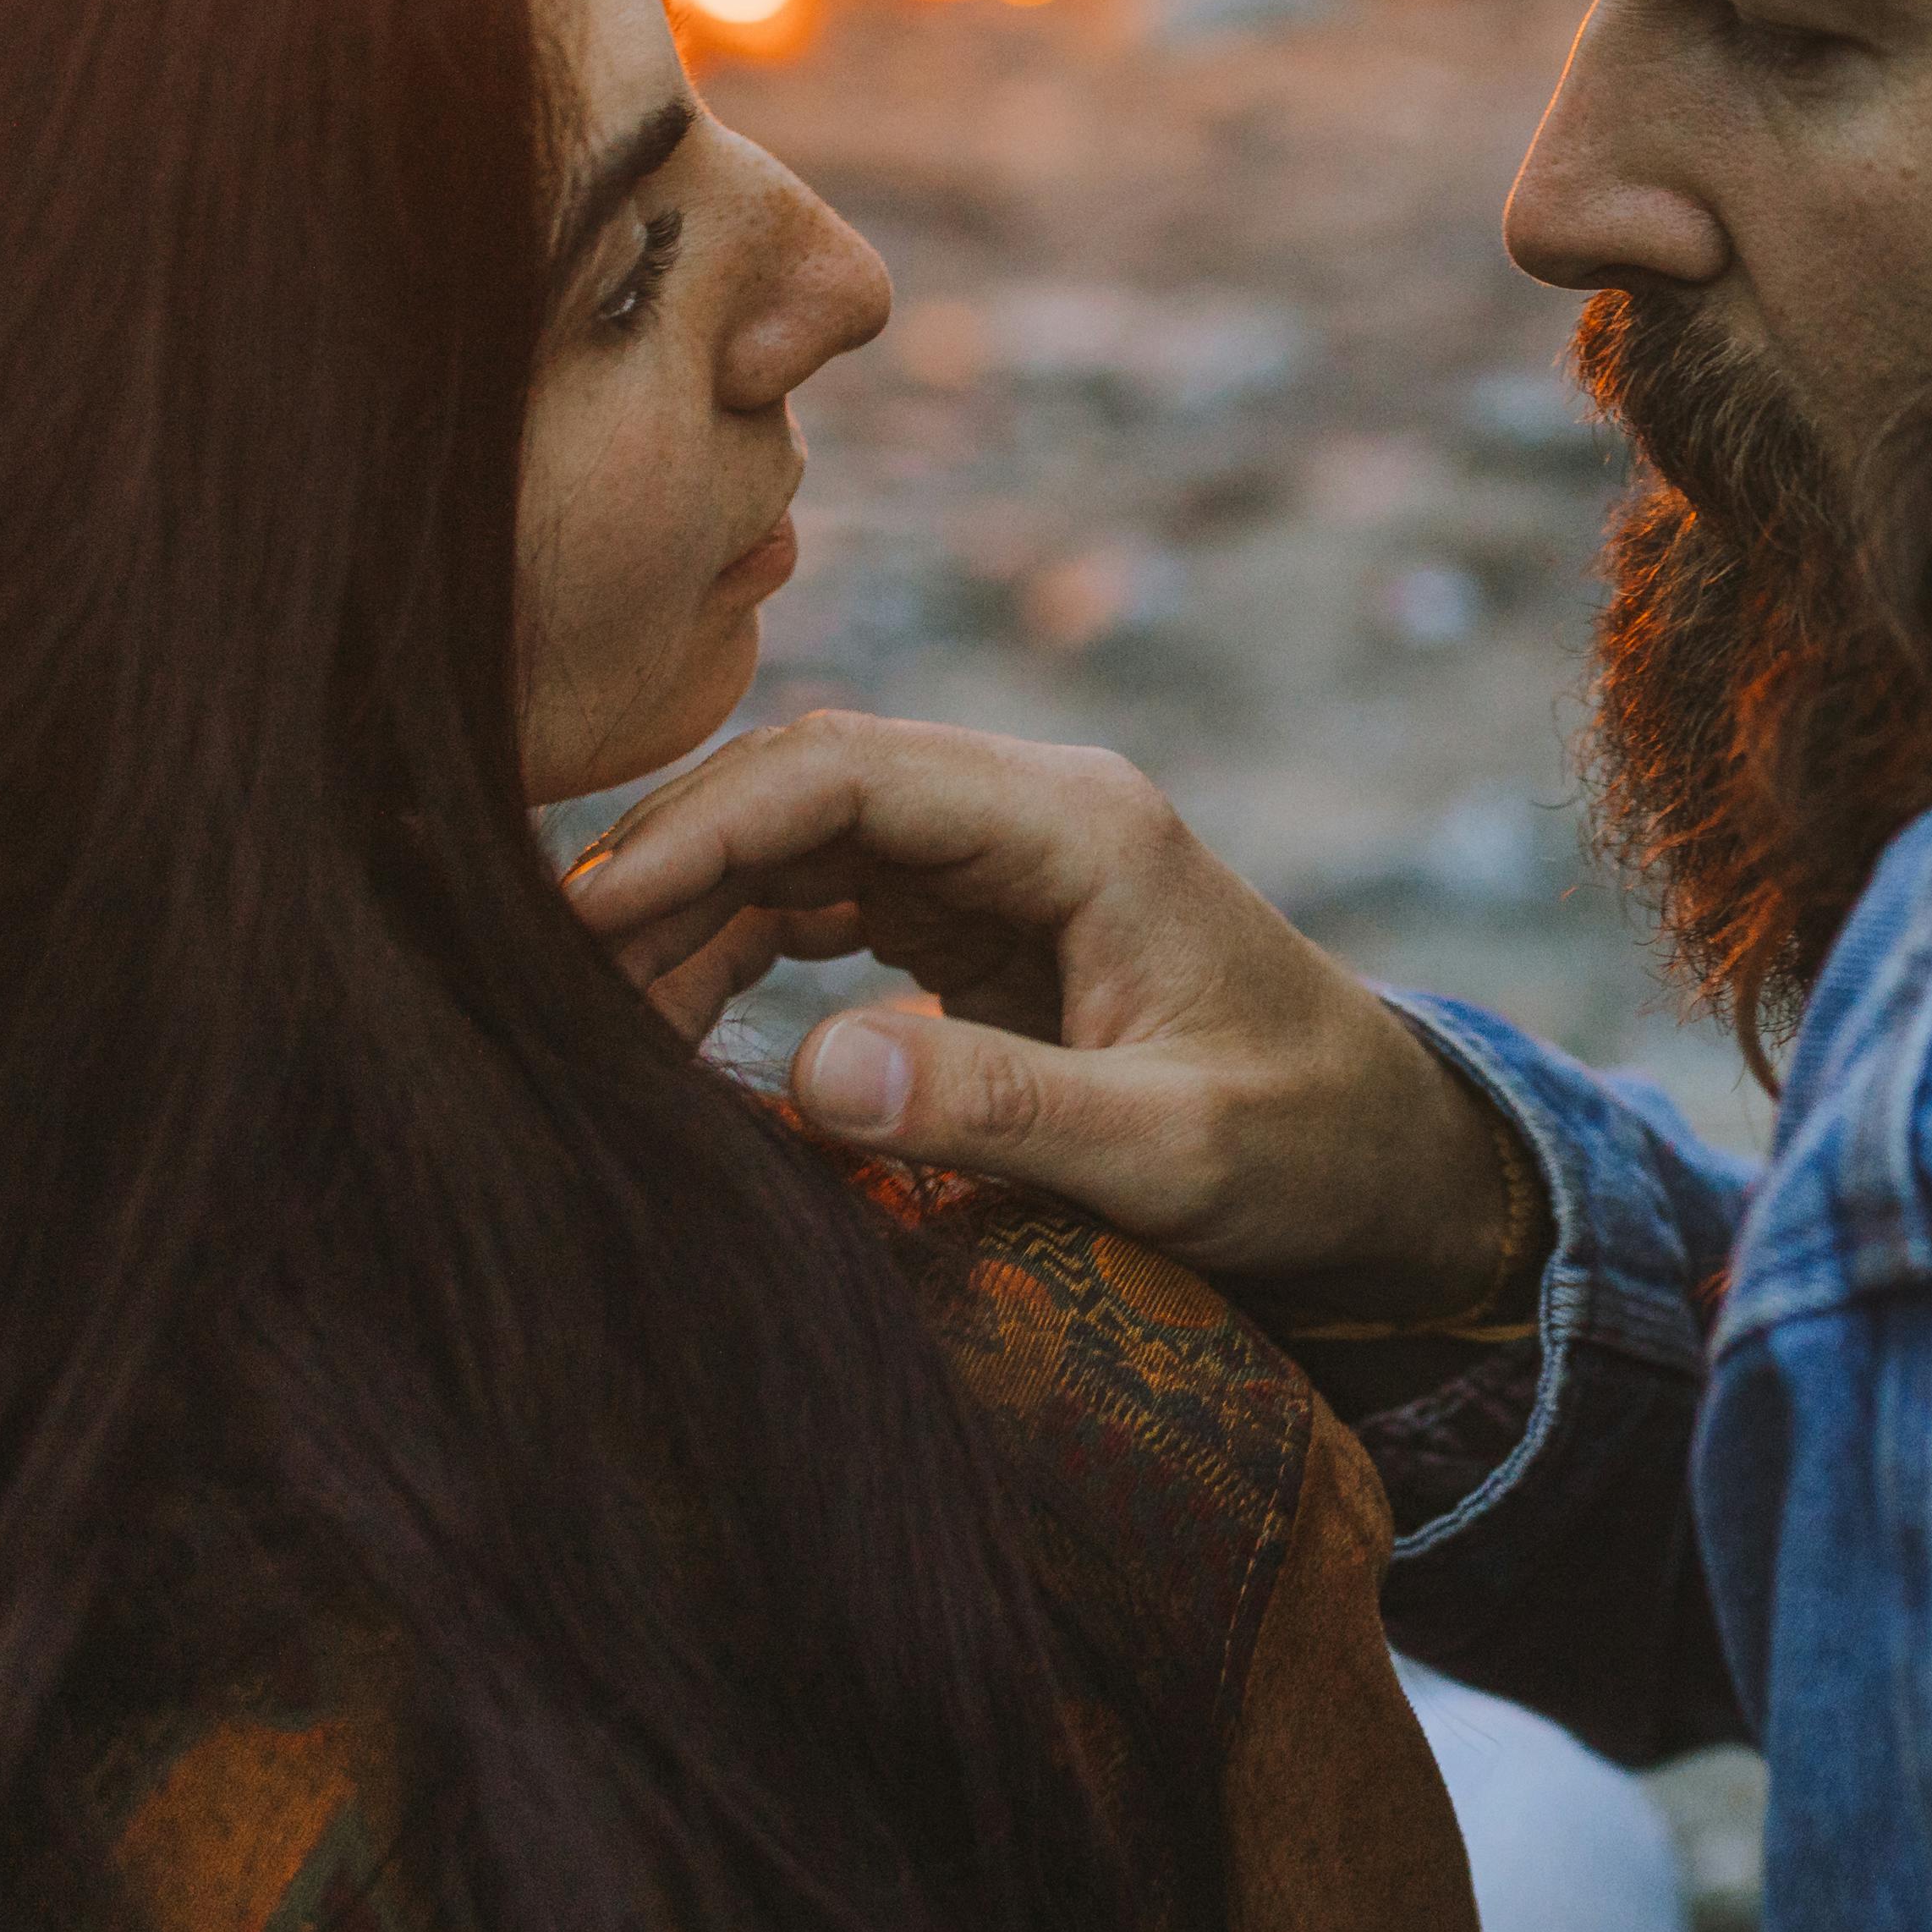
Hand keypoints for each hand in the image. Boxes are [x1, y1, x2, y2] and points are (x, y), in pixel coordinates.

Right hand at [561, 710, 1521, 1305]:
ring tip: (585, 1027)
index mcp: (1080, 823)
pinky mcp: (981, 923)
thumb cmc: (1303, 1148)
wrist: (1388, 1162)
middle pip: (806, 791)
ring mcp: (1001, 863)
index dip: (708, 824)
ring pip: (801, 848)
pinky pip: (828, 909)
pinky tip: (669, 1038)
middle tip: (543, 982)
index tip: (587, 909)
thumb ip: (997, 1108)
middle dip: (671, 870)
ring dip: (692, 923)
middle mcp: (1032, 814)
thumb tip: (808, 1073)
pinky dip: (740, 960)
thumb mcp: (1166, 1149)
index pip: (851, 770)